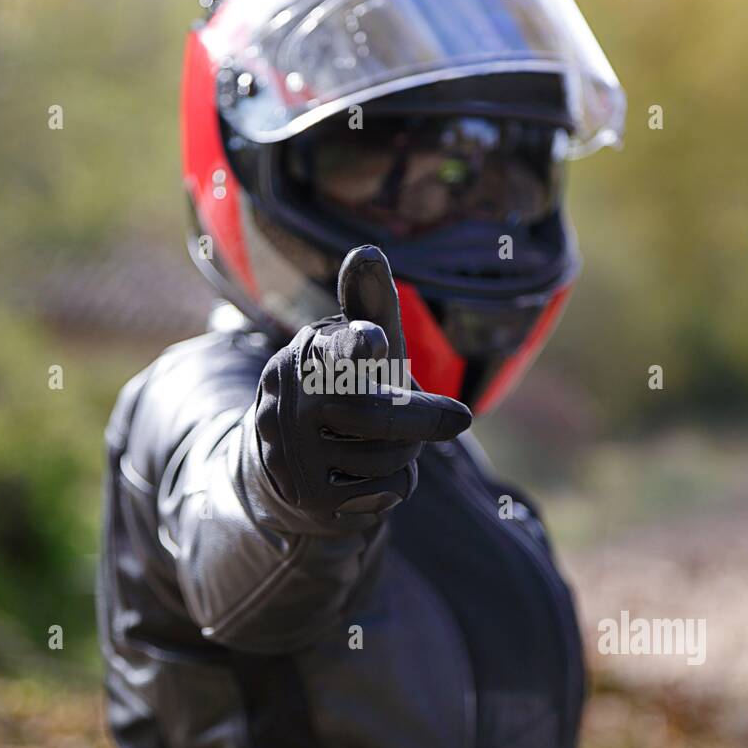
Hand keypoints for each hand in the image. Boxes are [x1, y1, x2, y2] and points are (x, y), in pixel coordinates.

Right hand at [252, 245, 470, 526]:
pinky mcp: (310, 497)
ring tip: (386, 444)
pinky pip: (384, 491)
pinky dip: (395, 484)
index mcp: (307, 356)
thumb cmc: (341, 391)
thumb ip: (369, 305)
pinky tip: (371, 477)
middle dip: (422, 419)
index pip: (335, 349)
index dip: (357, 344)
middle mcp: (290, 402)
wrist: (287, 470)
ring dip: (407, 452)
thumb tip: (368, 250)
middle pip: (375, 413)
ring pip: (386, 455)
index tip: (377, 340)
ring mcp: (295, 454)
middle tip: (460, 418)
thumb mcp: (357, 347)